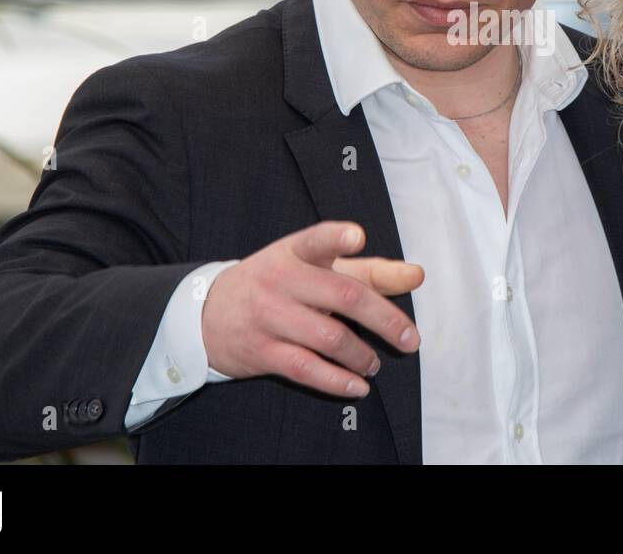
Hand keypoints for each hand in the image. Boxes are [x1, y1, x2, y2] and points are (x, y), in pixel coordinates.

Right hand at [201, 222, 422, 396]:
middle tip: (410, 339)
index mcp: (295, 251)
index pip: (317, 240)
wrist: (206, 313)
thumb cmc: (278, 285)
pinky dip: (337, 381)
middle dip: (385, 320)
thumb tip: (416, 276)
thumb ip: (368, 271)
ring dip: (361, 356)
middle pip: (343, 296)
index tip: (357, 236)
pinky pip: (305, 368)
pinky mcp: (260, 351)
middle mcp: (280, 279)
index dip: (337, 237)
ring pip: (328, 337)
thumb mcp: (315, 268)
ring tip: (375, 363)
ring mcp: (268, 316)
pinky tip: (358, 386)